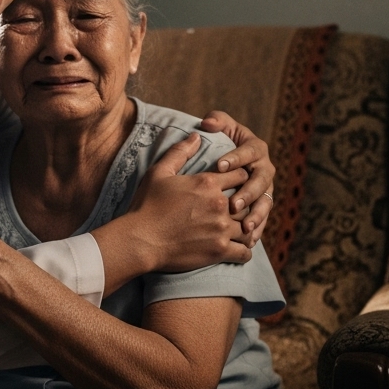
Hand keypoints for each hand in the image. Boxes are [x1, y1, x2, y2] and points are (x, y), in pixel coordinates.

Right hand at [120, 132, 252, 273]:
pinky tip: (240, 249)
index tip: (236, 185)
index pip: (240, 175)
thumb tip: (197, 136)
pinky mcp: (219, 250)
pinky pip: (244, 252)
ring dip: (246, 227)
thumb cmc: (146, 205)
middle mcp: (219, 204)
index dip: (240, 179)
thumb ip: (180, 152)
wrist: (140, 240)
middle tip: (240, 209)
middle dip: (245, 203)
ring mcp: (221, 229)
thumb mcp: (159, 172)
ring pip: (248, 225)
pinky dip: (244, 251)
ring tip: (241, 230)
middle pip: (247, 200)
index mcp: (208, 183)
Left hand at [199, 110, 273, 242]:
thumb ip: (216, 121)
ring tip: (245, 227)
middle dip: (249, 192)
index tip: (220, 165)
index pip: (250, 151)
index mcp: (256, 148)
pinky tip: (248, 241)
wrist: (226, 166)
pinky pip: (263, 219)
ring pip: (266, 203)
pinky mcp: (262, 207)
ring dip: (257, 215)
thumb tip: (208, 123)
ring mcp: (266, 189)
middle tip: (233, 204)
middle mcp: (265, 169)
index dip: (236, 157)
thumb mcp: (219, 128)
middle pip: (262, 180)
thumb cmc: (219, 144)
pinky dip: (257, 230)